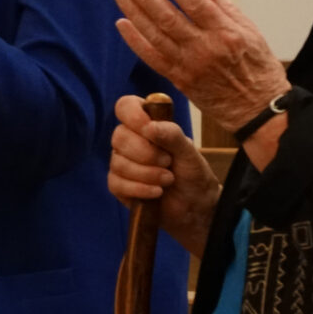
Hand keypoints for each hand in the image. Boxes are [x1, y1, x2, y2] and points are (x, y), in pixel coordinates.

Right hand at [108, 94, 219, 257]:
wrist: (195, 206)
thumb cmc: (193, 174)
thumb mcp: (189, 152)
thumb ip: (172, 135)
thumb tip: (149, 128)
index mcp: (147, 124)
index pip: (125, 107)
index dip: (133, 116)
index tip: (148, 129)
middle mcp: (130, 140)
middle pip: (119, 136)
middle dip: (146, 153)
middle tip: (168, 162)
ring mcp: (122, 163)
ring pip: (118, 162)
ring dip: (147, 174)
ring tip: (168, 180)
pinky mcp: (118, 185)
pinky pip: (117, 183)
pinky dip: (139, 189)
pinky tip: (156, 192)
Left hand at [113, 0, 289, 134]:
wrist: (257, 111)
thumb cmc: (259, 70)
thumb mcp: (253, 33)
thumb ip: (227, 8)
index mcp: (226, 32)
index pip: (193, 2)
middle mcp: (205, 48)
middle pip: (167, 16)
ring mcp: (189, 65)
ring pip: (155, 35)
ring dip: (134, 12)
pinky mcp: (179, 80)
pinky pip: (152, 58)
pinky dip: (135, 41)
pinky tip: (123, 24)